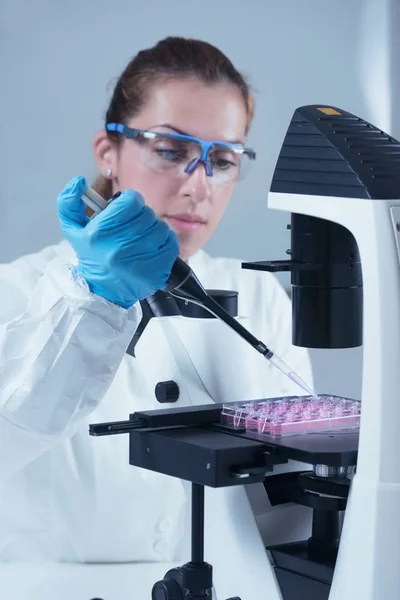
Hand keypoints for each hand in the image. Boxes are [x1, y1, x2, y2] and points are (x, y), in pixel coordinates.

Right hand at [57, 176, 178, 307]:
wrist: (103, 291)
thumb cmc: (91, 256)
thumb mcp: (72, 229)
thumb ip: (69, 202)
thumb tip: (78, 181)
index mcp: (99, 233)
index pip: (131, 201)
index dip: (131, 201)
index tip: (127, 209)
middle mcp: (120, 247)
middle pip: (147, 214)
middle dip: (142, 216)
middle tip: (134, 225)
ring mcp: (140, 261)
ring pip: (160, 227)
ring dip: (154, 228)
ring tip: (143, 236)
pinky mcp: (156, 271)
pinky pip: (170, 244)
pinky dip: (165, 242)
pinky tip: (153, 247)